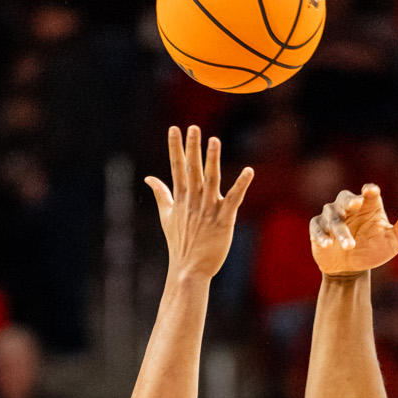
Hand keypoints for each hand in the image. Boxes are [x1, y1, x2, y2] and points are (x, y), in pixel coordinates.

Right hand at [145, 125, 252, 280]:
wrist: (189, 270)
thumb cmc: (180, 243)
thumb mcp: (166, 216)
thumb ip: (161, 194)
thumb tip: (149, 177)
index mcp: (181, 198)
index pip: (176, 167)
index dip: (175, 147)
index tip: (174, 129)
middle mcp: (194, 201)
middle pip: (192, 169)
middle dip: (192, 148)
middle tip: (193, 127)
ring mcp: (208, 210)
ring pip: (211, 180)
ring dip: (212, 160)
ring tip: (213, 141)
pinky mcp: (224, 220)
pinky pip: (234, 199)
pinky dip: (241, 185)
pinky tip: (249, 170)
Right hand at [310, 184, 397, 277]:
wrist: (351, 270)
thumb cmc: (374, 251)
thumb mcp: (394, 240)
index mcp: (369, 206)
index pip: (369, 193)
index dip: (369, 190)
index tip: (371, 192)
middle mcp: (349, 208)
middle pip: (346, 198)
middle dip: (350, 201)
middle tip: (356, 205)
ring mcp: (332, 217)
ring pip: (332, 215)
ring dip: (339, 229)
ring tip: (350, 245)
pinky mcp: (318, 229)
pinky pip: (316, 227)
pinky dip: (321, 234)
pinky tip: (327, 243)